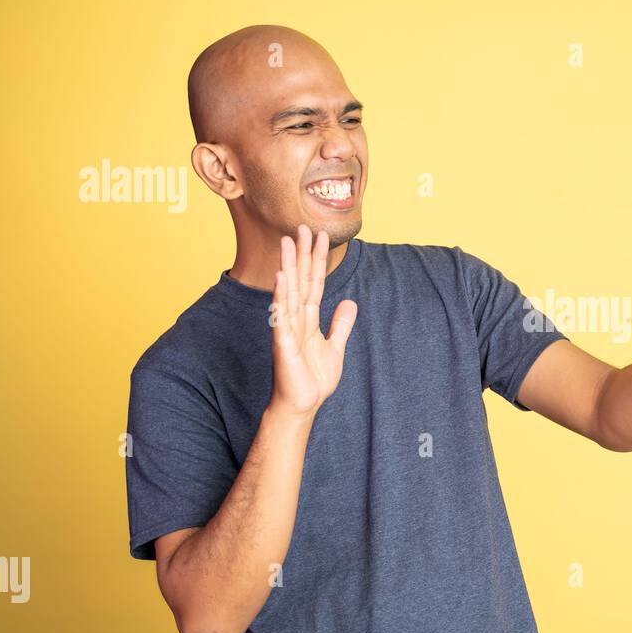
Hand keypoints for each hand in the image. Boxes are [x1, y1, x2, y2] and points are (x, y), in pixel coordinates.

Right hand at [268, 225, 357, 415]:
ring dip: (290, 267)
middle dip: (302, 254)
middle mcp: (296, 319)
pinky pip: (282, 317)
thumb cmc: (314, 379)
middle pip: (301, 281)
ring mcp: (288, 330)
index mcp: (309, 319)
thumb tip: (350, 302)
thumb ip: (341, 325)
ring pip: (290, 292)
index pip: (314, 282)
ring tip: (289, 243)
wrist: (303, 405)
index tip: (320, 236)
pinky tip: (281, 278)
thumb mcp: (335, 347)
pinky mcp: (283, 343)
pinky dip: (282, 297)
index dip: (317, 260)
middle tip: (302, 227)